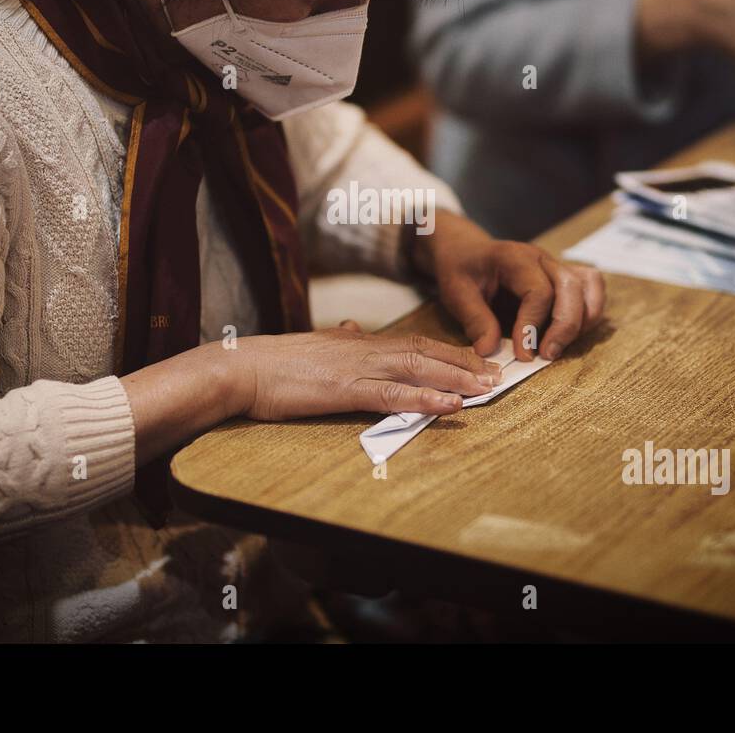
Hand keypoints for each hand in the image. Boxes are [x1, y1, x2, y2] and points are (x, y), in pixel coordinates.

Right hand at [229, 322, 502, 421]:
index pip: (412, 342)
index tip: (475, 360)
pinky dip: (425, 400)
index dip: (448, 351)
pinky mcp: (344, 390)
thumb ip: (337, 339)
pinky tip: (449, 406)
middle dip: (463, 362)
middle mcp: (363, 348)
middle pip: (424, 351)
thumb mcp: (311, 346)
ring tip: (487, 388)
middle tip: (497, 374)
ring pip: (417, 369)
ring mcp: (355, 368)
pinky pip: (393, 396)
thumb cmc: (270, 364)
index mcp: (356, 341)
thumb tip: (352, 328)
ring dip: (456, 378)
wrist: (238, 367)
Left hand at [409, 210, 604, 361]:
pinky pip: (592, 289)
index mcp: (515, 258)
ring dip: (582, 320)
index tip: (523, 355)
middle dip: (565, 326)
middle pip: (571, 288)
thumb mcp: (456, 292)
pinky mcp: (564, 278)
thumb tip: (489, 351)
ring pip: (590, 287)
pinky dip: (589, 313)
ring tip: (559, 346)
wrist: (467, 252)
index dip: (533, 326)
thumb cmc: (461, 270)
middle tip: (547, 356)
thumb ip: (475, 320)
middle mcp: (542, 259)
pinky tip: (569, 335)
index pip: (538, 291)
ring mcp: (557, 266)